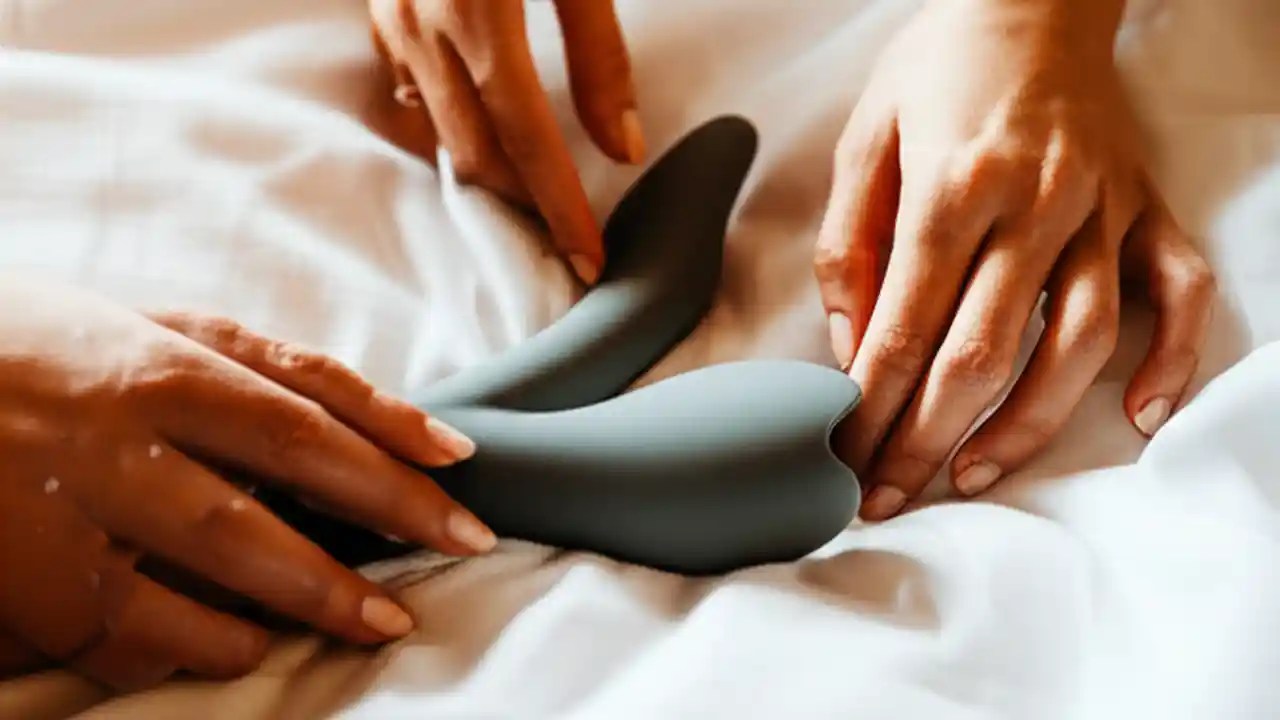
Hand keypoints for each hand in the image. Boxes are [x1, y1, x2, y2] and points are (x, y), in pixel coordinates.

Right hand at [0, 277, 495, 689]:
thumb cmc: (49, 340)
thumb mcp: (154, 324)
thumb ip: (268, 364)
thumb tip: (385, 413)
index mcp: (162, 369)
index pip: (308, 425)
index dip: (394, 466)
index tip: (464, 494)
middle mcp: (120, 445)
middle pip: (267, 518)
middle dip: (360, 563)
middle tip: (427, 592)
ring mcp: (67, 520)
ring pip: (205, 590)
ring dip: (298, 614)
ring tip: (366, 624)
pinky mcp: (27, 584)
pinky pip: (130, 639)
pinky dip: (198, 650)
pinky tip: (243, 646)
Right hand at [368, 0, 644, 284]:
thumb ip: (600, 55)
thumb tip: (624, 148)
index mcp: (476, 12)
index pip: (527, 139)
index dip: (559, 206)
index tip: (588, 259)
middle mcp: (422, 25)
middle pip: (474, 152)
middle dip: (523, 203)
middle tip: (567, 234)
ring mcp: (392, 21)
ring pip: (437, 131)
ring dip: (485, 168)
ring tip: (531, 189)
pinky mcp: (380, 13)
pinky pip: (409, 96)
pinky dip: (448, 127)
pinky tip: (481, 130)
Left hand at [814, 0, 1214, 519]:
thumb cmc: (938, 65)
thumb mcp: (865, 136)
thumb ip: (852, 244)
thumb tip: (853, 344)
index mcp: (951, 188)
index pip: (905, 326)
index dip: (870, 405)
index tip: (844, 456)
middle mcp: (1034, 207)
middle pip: (982, 354)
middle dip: (925, 438)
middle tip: (886, 493)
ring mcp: (1100, 211)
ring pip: (1076, 344)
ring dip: (1022, 426)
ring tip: (969, 476)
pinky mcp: (1144, 209)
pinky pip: (1177, 291)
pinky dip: (1170, 358)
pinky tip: (1137, 416)